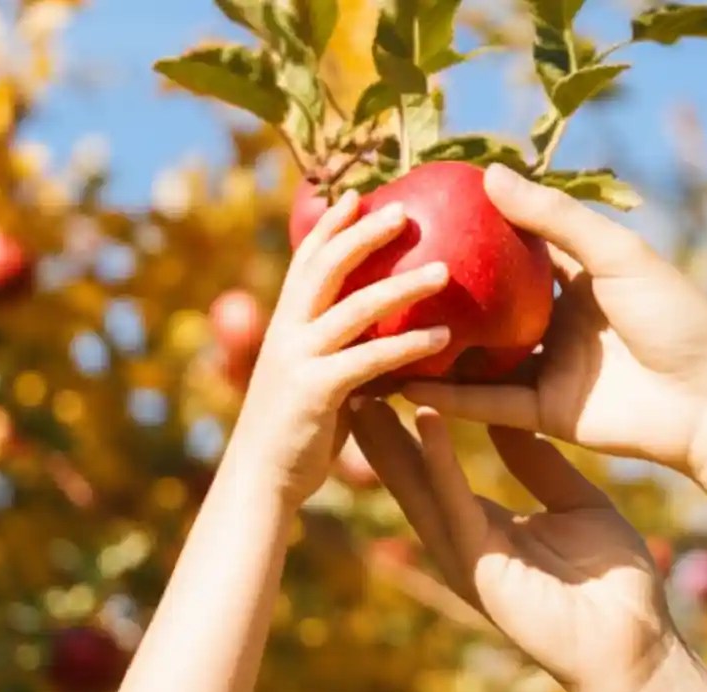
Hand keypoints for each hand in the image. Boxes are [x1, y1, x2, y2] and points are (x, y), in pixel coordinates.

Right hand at [228, 191, 451, 506]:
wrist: (260, 480)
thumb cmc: (296, 432)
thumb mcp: (313, 378)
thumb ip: (339, 351)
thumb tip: (387, 333)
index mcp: (284, 324)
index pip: (304, 261)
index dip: (329, 225)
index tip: (357, 195)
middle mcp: (287, 333)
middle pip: (325, 268)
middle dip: (362, 234)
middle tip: (404, 210)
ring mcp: (298, 360)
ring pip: (353, 308)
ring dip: (400, 285)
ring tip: (445, 269)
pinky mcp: (317, 392)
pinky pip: (370, 360)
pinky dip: (408, 346)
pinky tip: (445, 338)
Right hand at [351, 401, 693, 691]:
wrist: (635, 643)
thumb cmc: (612, 582)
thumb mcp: (573, 501)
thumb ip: (537, 463)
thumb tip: (508, 415)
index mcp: (482, 524)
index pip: (433, 466)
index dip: (410, 425)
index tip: (393, 381)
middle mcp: (463, 537)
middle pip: (410, 474)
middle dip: (379, 429)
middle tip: (352, 378)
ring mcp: (466, 552)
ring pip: (418, 485)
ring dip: (390, 438)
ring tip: (366, 391)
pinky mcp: (480, 563)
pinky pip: (455, 500)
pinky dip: (439, 457)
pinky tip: (428, 416)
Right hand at [402, 164, 706, 474]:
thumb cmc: (674, 316)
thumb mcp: (615, 255)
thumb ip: (554, 218)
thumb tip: (489, 174)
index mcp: (576, 279)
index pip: (513, 250)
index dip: (471, 232)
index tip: (423, 216)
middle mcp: (554, 324)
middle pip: (485, 306)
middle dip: (441, 295)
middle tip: (384, 276)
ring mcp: (547, 370)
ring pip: (477, 359)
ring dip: (434, 349)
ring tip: (378, 336)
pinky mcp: (544, 415)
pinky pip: (488, 404)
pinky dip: (450, 396)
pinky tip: (404, 383)